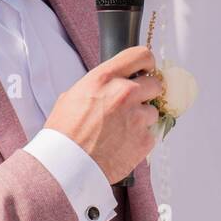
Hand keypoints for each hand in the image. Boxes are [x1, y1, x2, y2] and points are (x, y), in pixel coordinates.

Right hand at [44, 46, 161, 183]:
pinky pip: (150, 134)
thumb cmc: (65, 133)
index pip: (140, 55)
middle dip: (147, 93)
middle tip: (134, 105)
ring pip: (153, 112)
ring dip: (142, 119)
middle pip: (155, 84)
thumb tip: (110, 85)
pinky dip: (140, 140)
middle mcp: (124, 93)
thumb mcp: (73, 95)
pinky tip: (122, 145)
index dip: (147, 63)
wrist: (68, 165)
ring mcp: (137, 117)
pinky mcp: (144, 140)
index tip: (147, 70)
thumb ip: (98, 86)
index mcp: (105, 78)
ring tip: (121, 131)